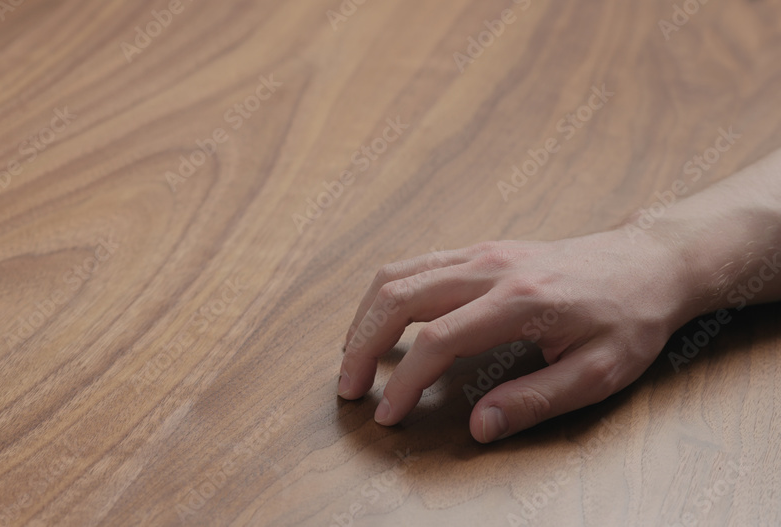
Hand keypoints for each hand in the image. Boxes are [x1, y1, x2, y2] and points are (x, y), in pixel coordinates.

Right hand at [337, 229, 695, 441]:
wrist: (645, 262)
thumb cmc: (627, 319)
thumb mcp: (598, 372)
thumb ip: (536, 399)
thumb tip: (479, 425)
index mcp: (520, 301)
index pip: (438, 340)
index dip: (405, 381)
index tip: (388, 414)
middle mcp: (491, 268)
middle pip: (400, 297)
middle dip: (363, 344)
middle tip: (349, 387)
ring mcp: (481, 253)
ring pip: (398, 274)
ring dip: (365, 316)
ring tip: (353, 357)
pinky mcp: (478, 250)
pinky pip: (415, 265)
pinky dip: (385, 296)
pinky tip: (381, 324)